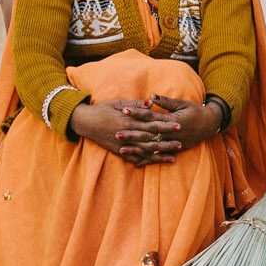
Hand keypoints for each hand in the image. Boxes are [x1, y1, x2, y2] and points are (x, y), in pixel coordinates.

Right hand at [69, 97, 214, 165]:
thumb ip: (135, 104)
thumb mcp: (118, 103)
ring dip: (159, 155)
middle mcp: (127, 135)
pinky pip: (134, 159)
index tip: (178, 126)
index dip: (165, 126)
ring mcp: (123, 145)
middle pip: (150, 140)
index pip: (151, 124)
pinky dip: (145, 161)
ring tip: (173, 157)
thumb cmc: (102, 109)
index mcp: (129, 121)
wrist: (85, 122)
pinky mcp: (118, 151)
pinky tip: (155, 163)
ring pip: (144, 152)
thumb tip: (151, 102)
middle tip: (180, 143)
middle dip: (166, 142)